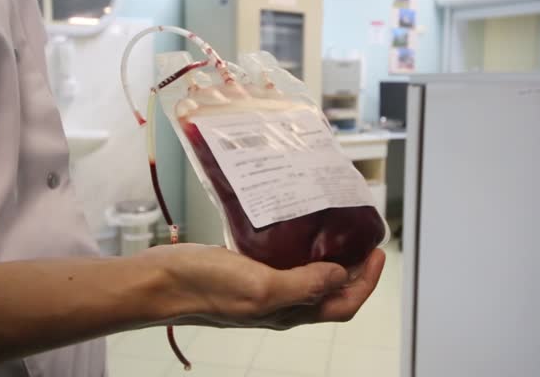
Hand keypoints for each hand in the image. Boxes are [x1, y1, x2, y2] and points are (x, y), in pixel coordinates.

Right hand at [133, 244, 385, 329]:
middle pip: (329, 292)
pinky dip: (298, 249)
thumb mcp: (262, 285)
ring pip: (307, 277)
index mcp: (289, 312)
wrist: (162, 282)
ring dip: (327, 257)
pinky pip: (282, 263)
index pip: (343, 304)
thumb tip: (339, 276)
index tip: (377, 252)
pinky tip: (294, 227)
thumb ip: (304, 284)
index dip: (366, 282)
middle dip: (352, 269)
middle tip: (361, 238)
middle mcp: (280, 303)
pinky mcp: (246, 272)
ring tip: (334, 230)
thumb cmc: (207, 285)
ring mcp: (262, 288)